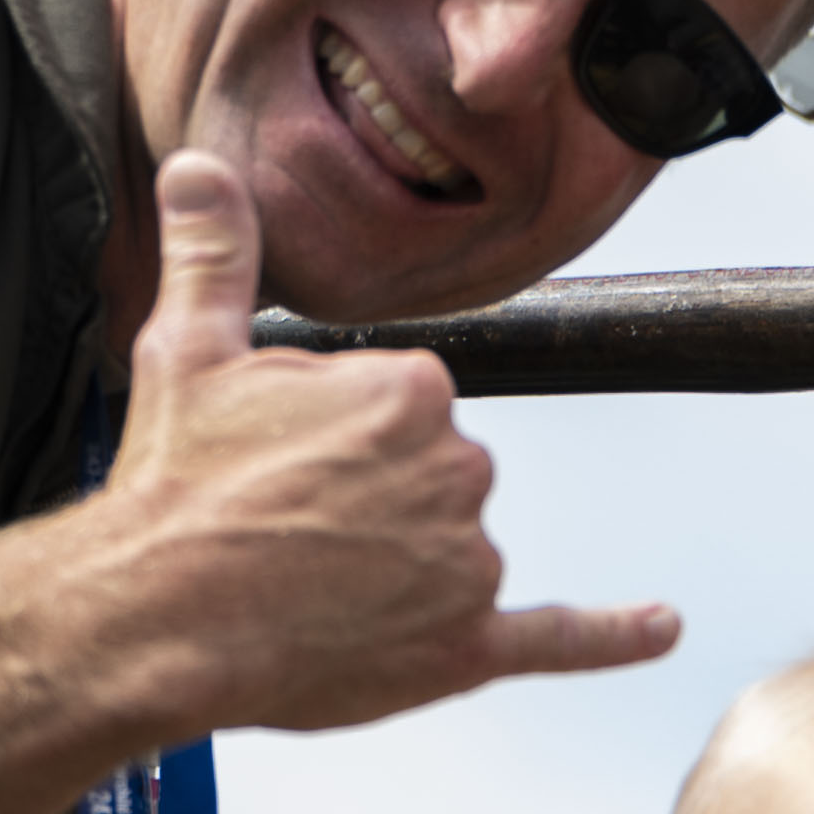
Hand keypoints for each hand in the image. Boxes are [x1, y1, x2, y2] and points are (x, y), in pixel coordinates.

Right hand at [99, 148, 680, 732]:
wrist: (153, 622)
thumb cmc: (172, 491)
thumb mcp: (186, 350)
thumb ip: (214, 251)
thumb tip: (200, 166)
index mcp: (414, 386)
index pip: (404, 403)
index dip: (333, 437)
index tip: (278, 461)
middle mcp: (461, 466)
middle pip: (434, 473)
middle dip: (368, 500)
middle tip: (282, 524)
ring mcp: (467, 562)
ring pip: (451, 552)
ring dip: (394, 570)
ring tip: (305, 584)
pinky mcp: (465, 647)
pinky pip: (559, 638)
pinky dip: (613, 638)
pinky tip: (659, 628)